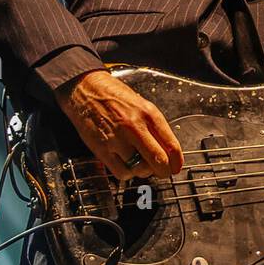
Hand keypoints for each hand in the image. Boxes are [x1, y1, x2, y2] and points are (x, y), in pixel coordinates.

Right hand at [53, 70, 183, 180]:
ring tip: (140, 164)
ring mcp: (118, 139)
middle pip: (159, 161)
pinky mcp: (102, 149)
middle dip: (164, 171)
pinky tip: (126, 164)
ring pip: (140, 169)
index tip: (175, 167)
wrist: (87, 90)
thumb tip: (167, 150)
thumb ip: (155, 127)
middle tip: (162, 171)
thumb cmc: (115, 97)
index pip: (172, 146)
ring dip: (143, 172)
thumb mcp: (142, 105)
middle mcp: (135, 126)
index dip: (177, 162)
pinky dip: (126, 174)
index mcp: (149, 114)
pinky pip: (121, 173)